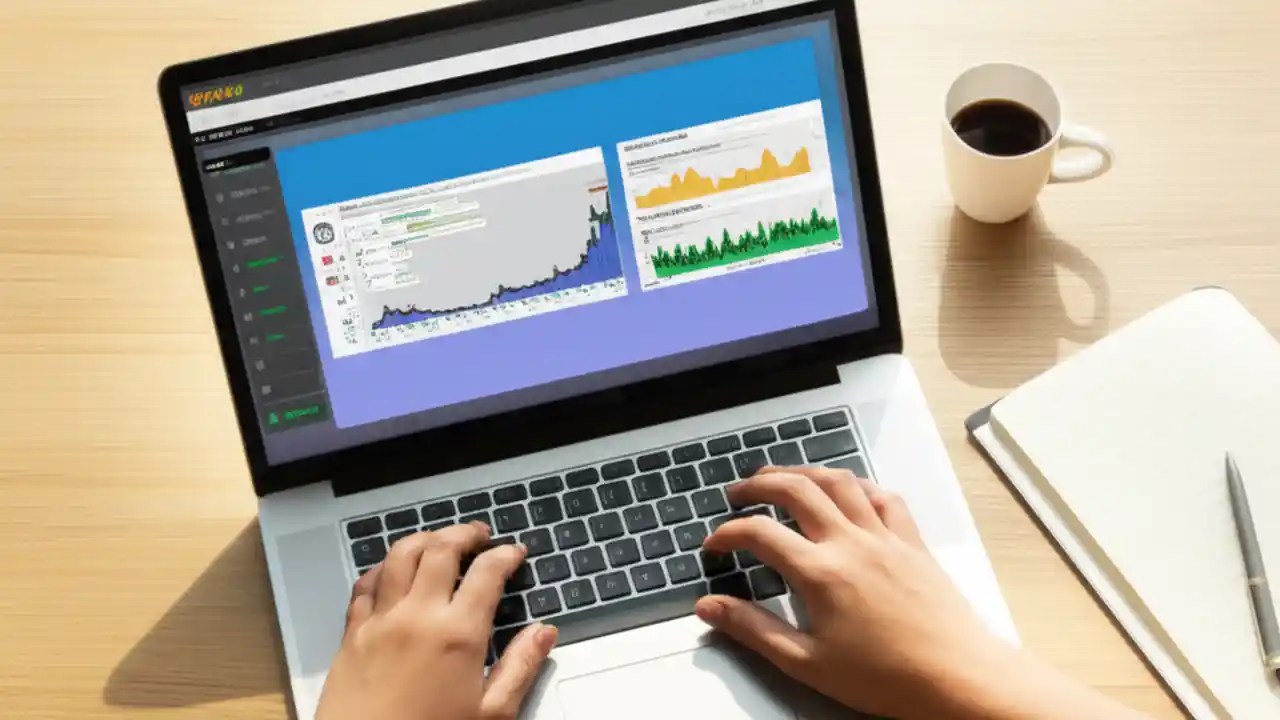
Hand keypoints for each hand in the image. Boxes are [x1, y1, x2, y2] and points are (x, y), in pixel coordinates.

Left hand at [317, 522, 557, 719]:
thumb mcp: (490, 716)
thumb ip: (520, 669)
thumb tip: (545, 632)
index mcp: (458, 634)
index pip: (488, 572)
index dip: (506, 554)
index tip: (515, 552)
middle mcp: (418, 615)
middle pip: (441, 548)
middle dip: (465, 533)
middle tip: (480, 535)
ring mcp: (380, 620)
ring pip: (400, 555)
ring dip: (425, 539)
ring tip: (440, 542)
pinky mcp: (351, 633)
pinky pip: (366, 583)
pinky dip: (384, 567)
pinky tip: (394, 571)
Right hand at [693, 466, 1010, 718]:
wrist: (958, 679)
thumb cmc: (886, 678)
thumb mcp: (807, 662)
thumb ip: (754, 630)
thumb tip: (709, 607)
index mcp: (820, 573)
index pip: (759, 533)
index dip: (728, 533)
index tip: (714, 544)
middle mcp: (851, 543)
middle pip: (796, 489)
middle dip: (759, 483)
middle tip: (738, 492)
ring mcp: (885, 537)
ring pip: (839, 481)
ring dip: (804, 471)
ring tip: (782, 476)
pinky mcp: (913, 542)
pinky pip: (883, 496)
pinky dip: (858, 486)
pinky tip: (847, 491)